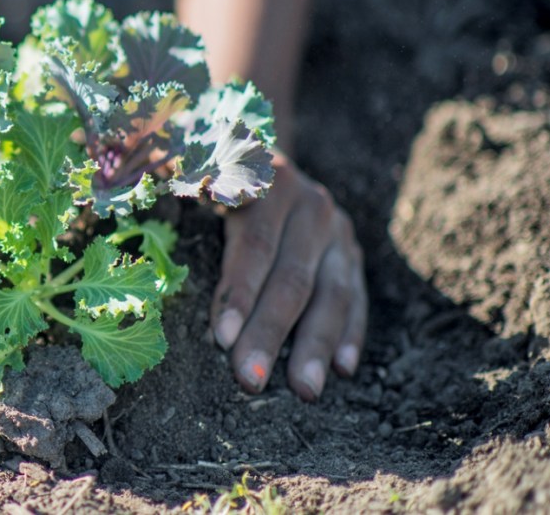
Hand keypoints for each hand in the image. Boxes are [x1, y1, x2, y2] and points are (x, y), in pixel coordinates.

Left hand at [211, 150, 366, 399]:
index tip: (222, 339)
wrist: (262, 159)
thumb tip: (195, 190)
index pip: (254, 245)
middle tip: (251, 381)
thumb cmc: (214, 174)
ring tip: (304, 390)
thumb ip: (195, 179)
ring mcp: (337, 231)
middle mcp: (310, 205)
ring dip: (316, 345)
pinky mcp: (352, 253)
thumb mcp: (198, 167)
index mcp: (269, 184)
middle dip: (270, 333)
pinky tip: (341, 369)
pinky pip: (356, 297)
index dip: (239, 292)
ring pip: (331, 293)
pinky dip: (350, 334)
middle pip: (291, 278)